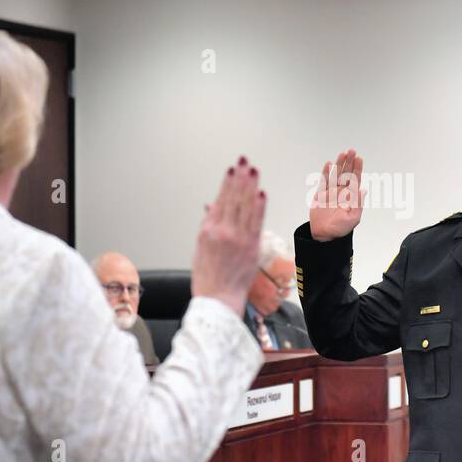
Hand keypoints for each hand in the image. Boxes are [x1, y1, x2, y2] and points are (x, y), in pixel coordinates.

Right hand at [191, 157, 265, 316]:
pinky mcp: (251, 247)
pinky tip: (261, 193)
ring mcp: (237, 239)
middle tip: (245, 161)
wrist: (217, 301)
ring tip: (253, 170)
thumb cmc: (207, 279)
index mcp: (207, 231)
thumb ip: (207, 226)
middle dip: (240, 178)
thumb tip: (211, 207)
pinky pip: (256, 222)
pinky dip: (259, 206)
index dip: (227, 183)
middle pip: (233, 199)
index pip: (220, 201)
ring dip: (250, 186)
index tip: (232, 170)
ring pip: (245, 206)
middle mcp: (222, 231)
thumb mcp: (200, 250)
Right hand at [309, 149, 365, 240]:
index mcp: (351, 196)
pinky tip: (329, 164)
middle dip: (349, 162)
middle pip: (346, 173)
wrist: (324, 235)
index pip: (355, 179)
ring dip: (339, 164)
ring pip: (335, 174)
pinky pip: (323, 181)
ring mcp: (331, 192)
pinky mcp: (320, 194)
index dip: (357, 168)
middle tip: (352, 151)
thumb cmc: (340, 228)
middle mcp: (341, 191)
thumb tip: (363, 189)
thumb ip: (358, 204)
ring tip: (342, 154)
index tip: (359, 158)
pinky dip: (325, 172)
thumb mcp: (353, 218)